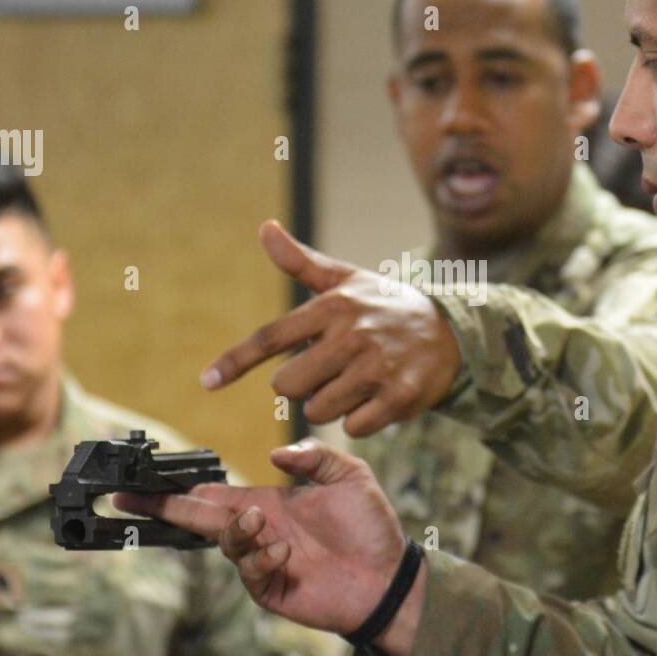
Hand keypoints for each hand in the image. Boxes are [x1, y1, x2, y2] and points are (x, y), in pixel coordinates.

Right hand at [112, 439, 425, 655]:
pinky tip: (285, 553)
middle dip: (163, 508)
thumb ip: (315, 457)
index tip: (148, 478)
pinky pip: (250, 571)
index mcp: (268, 502)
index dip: (181, 486)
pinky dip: (262, 558)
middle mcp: (258, 530)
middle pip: (199, 517)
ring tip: (260, 521)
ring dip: (237, 530)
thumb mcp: (349, 476)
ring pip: (225, 542)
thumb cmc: (370, 528)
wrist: (389, 576)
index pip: (214, 491)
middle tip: (130, 497)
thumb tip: (276, 453)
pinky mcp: (270, 587)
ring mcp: (261, 560)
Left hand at [201, 220, 462, 436]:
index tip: (207, 382)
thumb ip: (300, 262)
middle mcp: (352, 335)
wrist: (450, 332)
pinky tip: (374, 399)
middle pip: (288, 387)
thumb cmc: (385, 307)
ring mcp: (377, 367)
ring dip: (329, 406)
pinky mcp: (399, 396)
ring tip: (354, 384)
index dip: (235, 362)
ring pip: (318, 410)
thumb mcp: (345, 279)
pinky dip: (358, 421)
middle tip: (326, 371)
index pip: (270, 338)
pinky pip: (353, 427)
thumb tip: (264, 228)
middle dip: (301, 386)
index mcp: (332, 306)